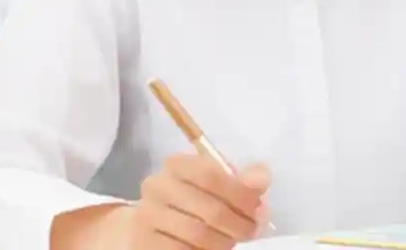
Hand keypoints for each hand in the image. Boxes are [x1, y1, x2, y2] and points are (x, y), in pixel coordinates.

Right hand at [128, 153, 271, 248]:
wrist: (152, 223)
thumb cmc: (193, 198)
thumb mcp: (218, 183)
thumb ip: (244, 180)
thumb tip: (261, 178)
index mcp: (177, 165)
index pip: (213, 177)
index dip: (242, 196)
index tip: (259, 210)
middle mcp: (157, 186)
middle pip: (211, 209)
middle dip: (239, 224)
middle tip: (251, 231)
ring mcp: (147, 215)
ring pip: (198, 234)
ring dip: (224, 242)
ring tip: (232, 241)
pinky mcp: (143, 241)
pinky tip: (211, 249)